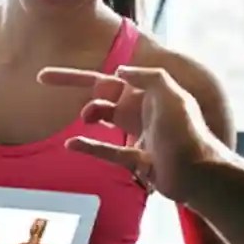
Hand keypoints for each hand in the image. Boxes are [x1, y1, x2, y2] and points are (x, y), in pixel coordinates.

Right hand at [37, 65, 227, 203]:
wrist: (200, 172)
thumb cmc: (186, 130)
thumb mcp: (170, 93)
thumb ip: (146, 76)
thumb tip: (118, 71)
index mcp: (145, 91)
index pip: (105, 77)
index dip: (75, 77)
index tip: (44, 77)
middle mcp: (139, 109)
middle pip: (100, 96)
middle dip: (79, 93)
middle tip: (63, 95)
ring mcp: (136, 134)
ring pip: (103, 120)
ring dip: (89, 117)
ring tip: (84, 121)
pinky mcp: (135, 159)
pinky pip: (107, 151)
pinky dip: (89, 148)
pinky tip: (71, 145)